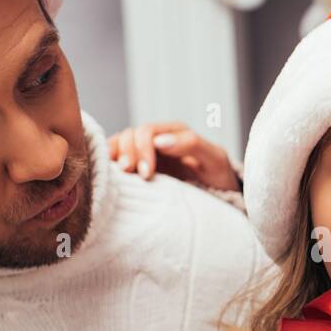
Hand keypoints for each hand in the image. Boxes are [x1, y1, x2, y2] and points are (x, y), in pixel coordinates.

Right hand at [107, 122, 239, 190]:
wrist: (221, 200)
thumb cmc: (219, 178)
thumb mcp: (214, 160)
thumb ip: (191, 144)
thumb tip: (160, 140)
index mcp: (174, 133)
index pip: (146, 131)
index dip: (142, 149)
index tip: (146, 174)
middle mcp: (156, 140)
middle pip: (129, 136)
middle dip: (128, 154)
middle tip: (134, 176)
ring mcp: (145, 154)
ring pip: (118, 145)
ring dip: (114, 158)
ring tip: (118, 176)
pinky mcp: (137, 170)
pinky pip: (115, 162)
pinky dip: (109, 167)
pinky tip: (111, 179)